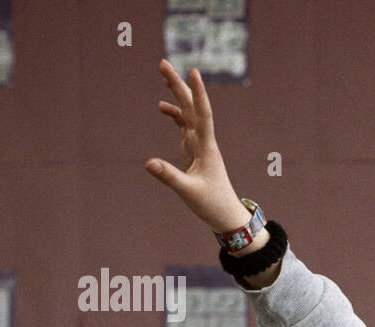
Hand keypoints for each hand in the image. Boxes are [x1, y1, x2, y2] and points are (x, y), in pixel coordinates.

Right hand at [146, 59, 245, 232]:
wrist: (226, 214)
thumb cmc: (212, 204)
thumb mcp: (188, 191)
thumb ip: (169, 176)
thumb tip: (148, 163)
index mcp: (206, 148)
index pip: (203, 115)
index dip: (198, 94)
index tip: (193, 72)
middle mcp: (204, 141)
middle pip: (191, 107)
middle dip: (179, 84)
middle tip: (163, 63)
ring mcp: (199, 145)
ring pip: (187, 113)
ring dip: (176, 94)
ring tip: (163, 73)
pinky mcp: (194, 151)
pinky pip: (184, 126)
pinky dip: (174, 115)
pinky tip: (162, 106)